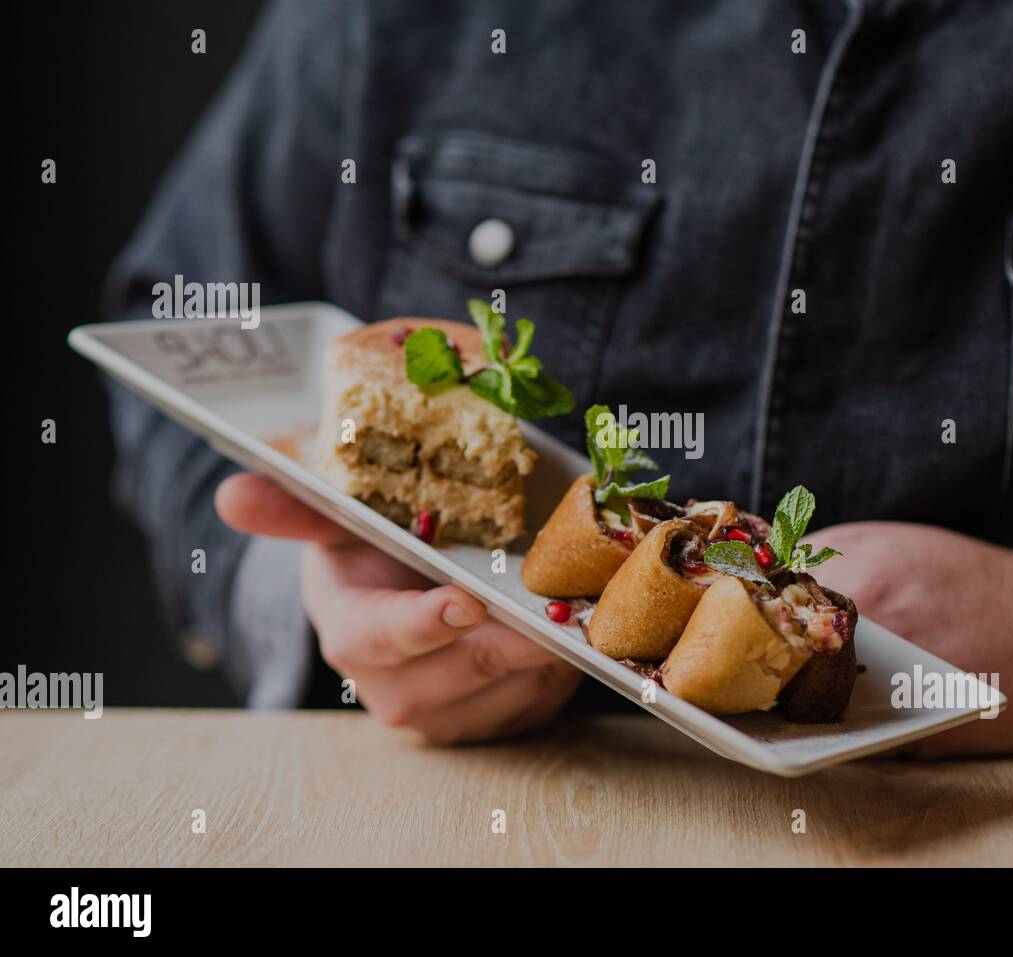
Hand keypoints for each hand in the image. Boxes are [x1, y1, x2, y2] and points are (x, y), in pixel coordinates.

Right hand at [215, 473, 580, 743]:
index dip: (423, 623)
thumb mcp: (336, 519)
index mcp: (351, 634)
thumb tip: (230, 493)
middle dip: (512, 639)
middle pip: (463, 669)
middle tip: (557, 606)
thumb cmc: (374, 549)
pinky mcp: (494, 725)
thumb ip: (293, 505)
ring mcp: (445, 716)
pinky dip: (563, 670)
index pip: (382, 638)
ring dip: (548, 654)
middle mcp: (393, 688)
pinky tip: (576, 631)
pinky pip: (540, 703)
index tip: (466, 602)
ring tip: (576, 609)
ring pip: (510, 690)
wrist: (405, 595)